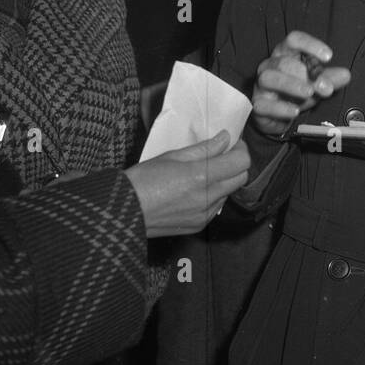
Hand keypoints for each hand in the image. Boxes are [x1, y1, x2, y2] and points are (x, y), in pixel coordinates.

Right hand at [125, 131, 250, 237]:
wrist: (123, 213)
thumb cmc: (143, 179)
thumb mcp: (171, 156)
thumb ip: (203, 148)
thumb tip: (225, 138)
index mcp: (202, 176)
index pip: (241, 162)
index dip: (241, 150)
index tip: (232, 143)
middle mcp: (209, 197)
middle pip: (241, 178)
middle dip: (236, 165)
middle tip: (222, 156)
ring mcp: (205, 214)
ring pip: (229, 193)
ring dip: (224, 181)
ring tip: (204, 174)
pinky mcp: (199, 226)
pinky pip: (216, 207)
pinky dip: (213, 196)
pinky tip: (195, 191)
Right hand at [250, 31, 351, 136]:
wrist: (278, 116)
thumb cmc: (296, 92)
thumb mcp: (315, 83)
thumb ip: (329, 78)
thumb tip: (345, 74)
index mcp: (285, 54)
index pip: (293, 40)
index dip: (310, 44)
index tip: (329, 56)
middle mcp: (270, 66)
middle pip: (283, 62)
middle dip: (306, 74)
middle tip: (325, 87)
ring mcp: (261, 85)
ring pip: (269, 78)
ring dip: (291, 85)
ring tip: (309, 93)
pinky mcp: (258, 104)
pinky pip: (264, 104)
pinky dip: (281, 108)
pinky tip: (295, 111)